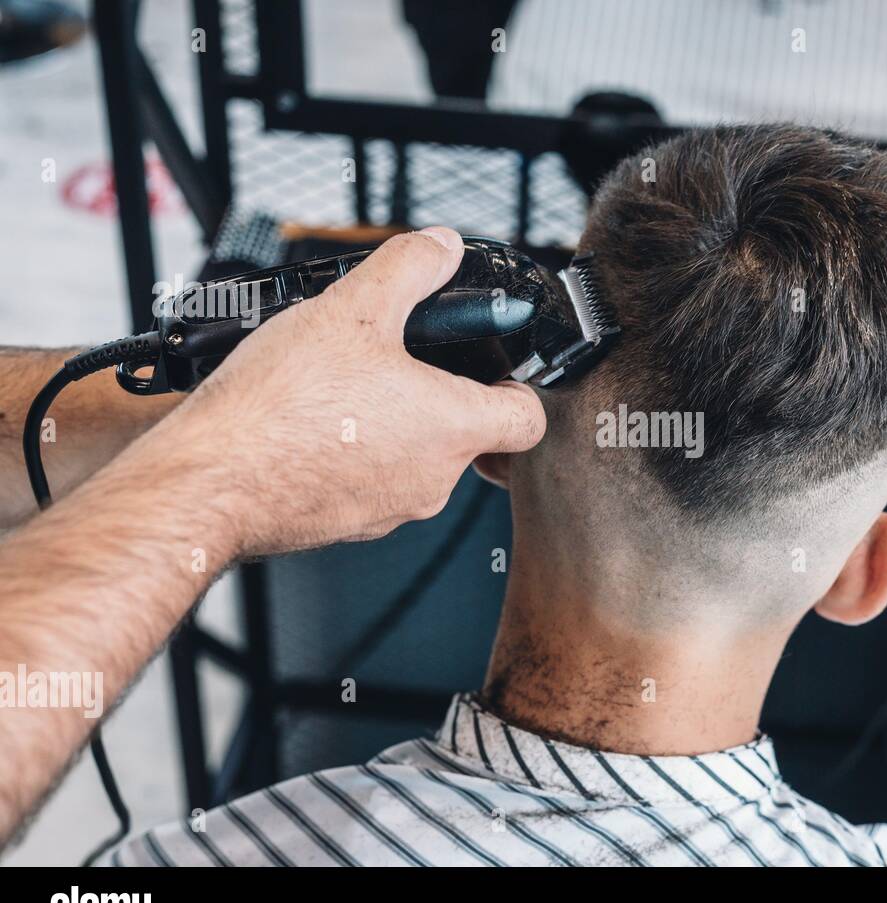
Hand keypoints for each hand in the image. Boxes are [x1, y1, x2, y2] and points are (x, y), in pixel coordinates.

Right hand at [160, 227, 544, 557]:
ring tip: (343, 388)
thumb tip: (440, 247)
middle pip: (467, 436)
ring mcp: (391, 509)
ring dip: (391, 425)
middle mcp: (434, 480)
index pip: (527, 418)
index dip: (518, 386)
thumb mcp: (352, 309)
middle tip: (397, 363)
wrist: (211, 481)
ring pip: (414, 460)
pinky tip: (311, 424)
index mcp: (455, 428)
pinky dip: (351, 455)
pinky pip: (368, 483)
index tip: (495, 369)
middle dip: (438, 396)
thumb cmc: (282, 408)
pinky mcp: (347, 525)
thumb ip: (408, 268)